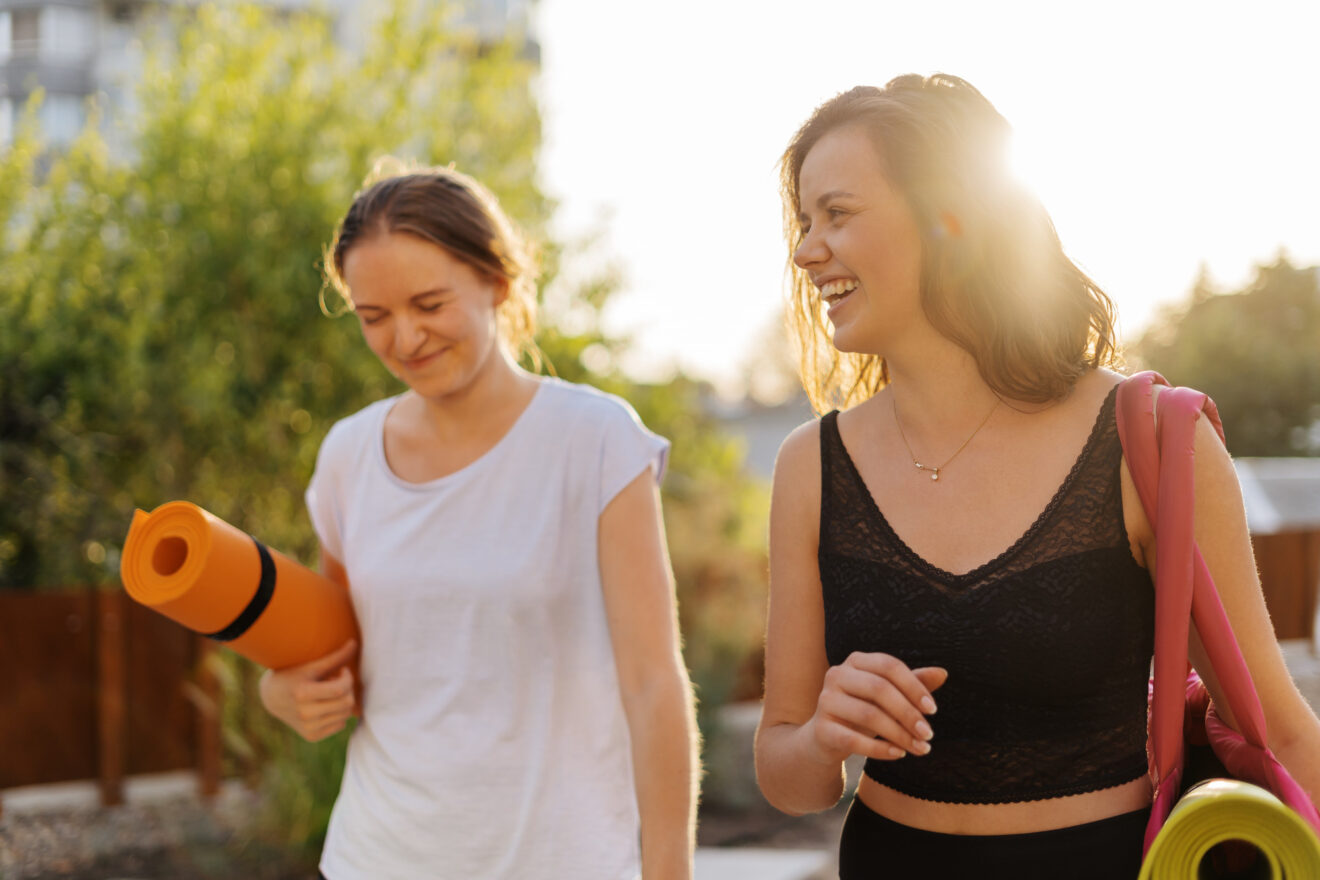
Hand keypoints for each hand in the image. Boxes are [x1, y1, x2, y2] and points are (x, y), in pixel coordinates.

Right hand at [258, 638, 358, 741]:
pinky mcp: (312, 737)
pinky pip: (340, 725)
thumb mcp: (311, 666)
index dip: (348, 678)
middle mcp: (305, 714)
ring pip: (346, 714)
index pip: (340, 689)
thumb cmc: (293, 676)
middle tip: (337, 681)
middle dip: (348, 690)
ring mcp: (308, 728)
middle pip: (347, 703)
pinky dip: (338, 714)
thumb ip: (335, 657)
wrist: (272, 697)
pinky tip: (326, 705)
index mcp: (302, 694)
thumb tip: (354, 643)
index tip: (342, 670)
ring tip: (330, 692)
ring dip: (344, 701)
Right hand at [804, 652, 946, 764]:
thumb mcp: (889, 696)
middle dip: (908, 713)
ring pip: (868, 715)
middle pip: (879, 689)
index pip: (889, 666)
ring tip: (920, 748)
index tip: (933, 710)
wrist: (826, 738)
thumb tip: (943, 673)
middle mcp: (837, 675)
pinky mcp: (820, 729)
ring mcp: (825, 701)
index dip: (914, 686)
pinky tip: (899, 754)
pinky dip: (880, 749)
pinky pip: (854, 740)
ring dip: (900, 734)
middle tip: (929, 734)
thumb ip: (913, 683)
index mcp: (856, 661)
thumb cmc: (863, 710)